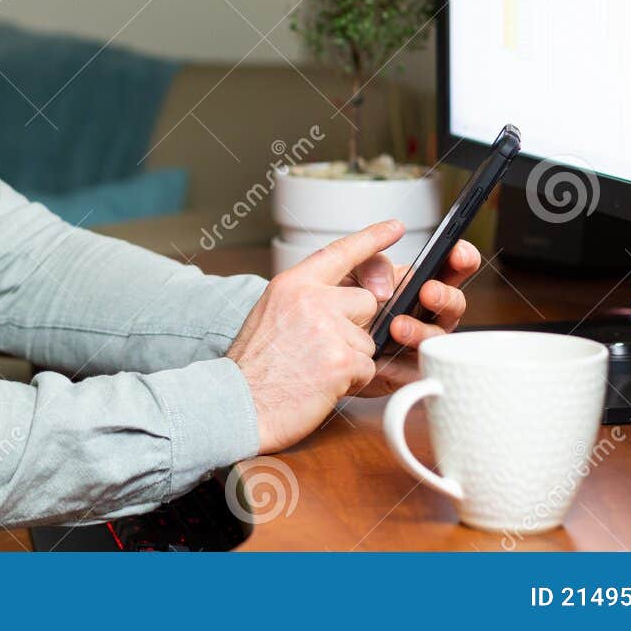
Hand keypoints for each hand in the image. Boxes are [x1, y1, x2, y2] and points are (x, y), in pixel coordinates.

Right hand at [225, 221, 396, 454]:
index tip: (394, 227)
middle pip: (366, 302)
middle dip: (355, 328)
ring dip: (351, 359)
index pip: (340, 252)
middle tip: (321, 350)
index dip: (372, 238)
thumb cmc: (252, 367)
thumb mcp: (271, 314)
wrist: (235, 404)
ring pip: (368, 340)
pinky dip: (351, 382)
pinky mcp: (341, 360)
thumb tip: (347, 302)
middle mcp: (311, 299)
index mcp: (292, 284)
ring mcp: (328, 328)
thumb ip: (307, 300)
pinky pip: (368, 368)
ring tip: (315, 371)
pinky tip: (321, 385)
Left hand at [351, 229, 480, 397]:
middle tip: (427, 291)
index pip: (450, 268)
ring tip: (396, 326)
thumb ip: (370, 266)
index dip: (461, 259)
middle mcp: (426, 312)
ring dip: (420, 331)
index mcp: (417, 282)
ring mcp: (419, 342)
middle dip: (445, 296)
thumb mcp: (350, 273)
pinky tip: (383, 360)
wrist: (320, 345)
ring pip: (437, 338)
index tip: (457, 253)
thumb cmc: (339, 304)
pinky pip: (415, 371)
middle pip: (454, 304)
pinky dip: (400, 365)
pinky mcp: (407, 371)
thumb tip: (385, 288)